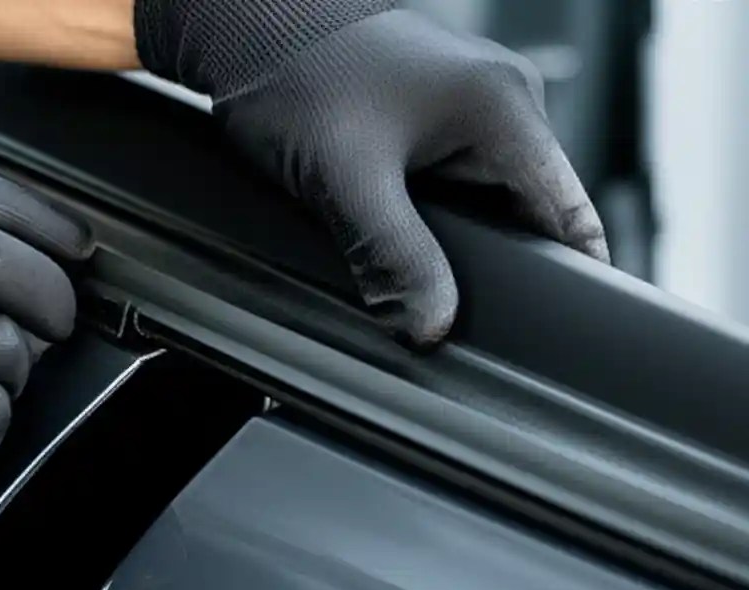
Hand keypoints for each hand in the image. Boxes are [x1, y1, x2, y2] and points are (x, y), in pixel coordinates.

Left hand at [135, 0, 608, 345]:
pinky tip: (394, 230)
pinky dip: (428, 213)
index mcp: (505, 106)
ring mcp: (467, 103)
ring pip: (481, 199)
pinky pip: (450, 179)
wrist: (248, 24)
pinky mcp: (431, 111)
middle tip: (452, 309)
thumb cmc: (298, 71)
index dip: (575, 273)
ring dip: (453, 238)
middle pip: (525, 212)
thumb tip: (432, 324)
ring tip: (414, 265)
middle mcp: (501, 99)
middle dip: (494, 264)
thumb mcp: (348, 179)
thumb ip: (396, 255)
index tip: (564, 325)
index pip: (569, 211)